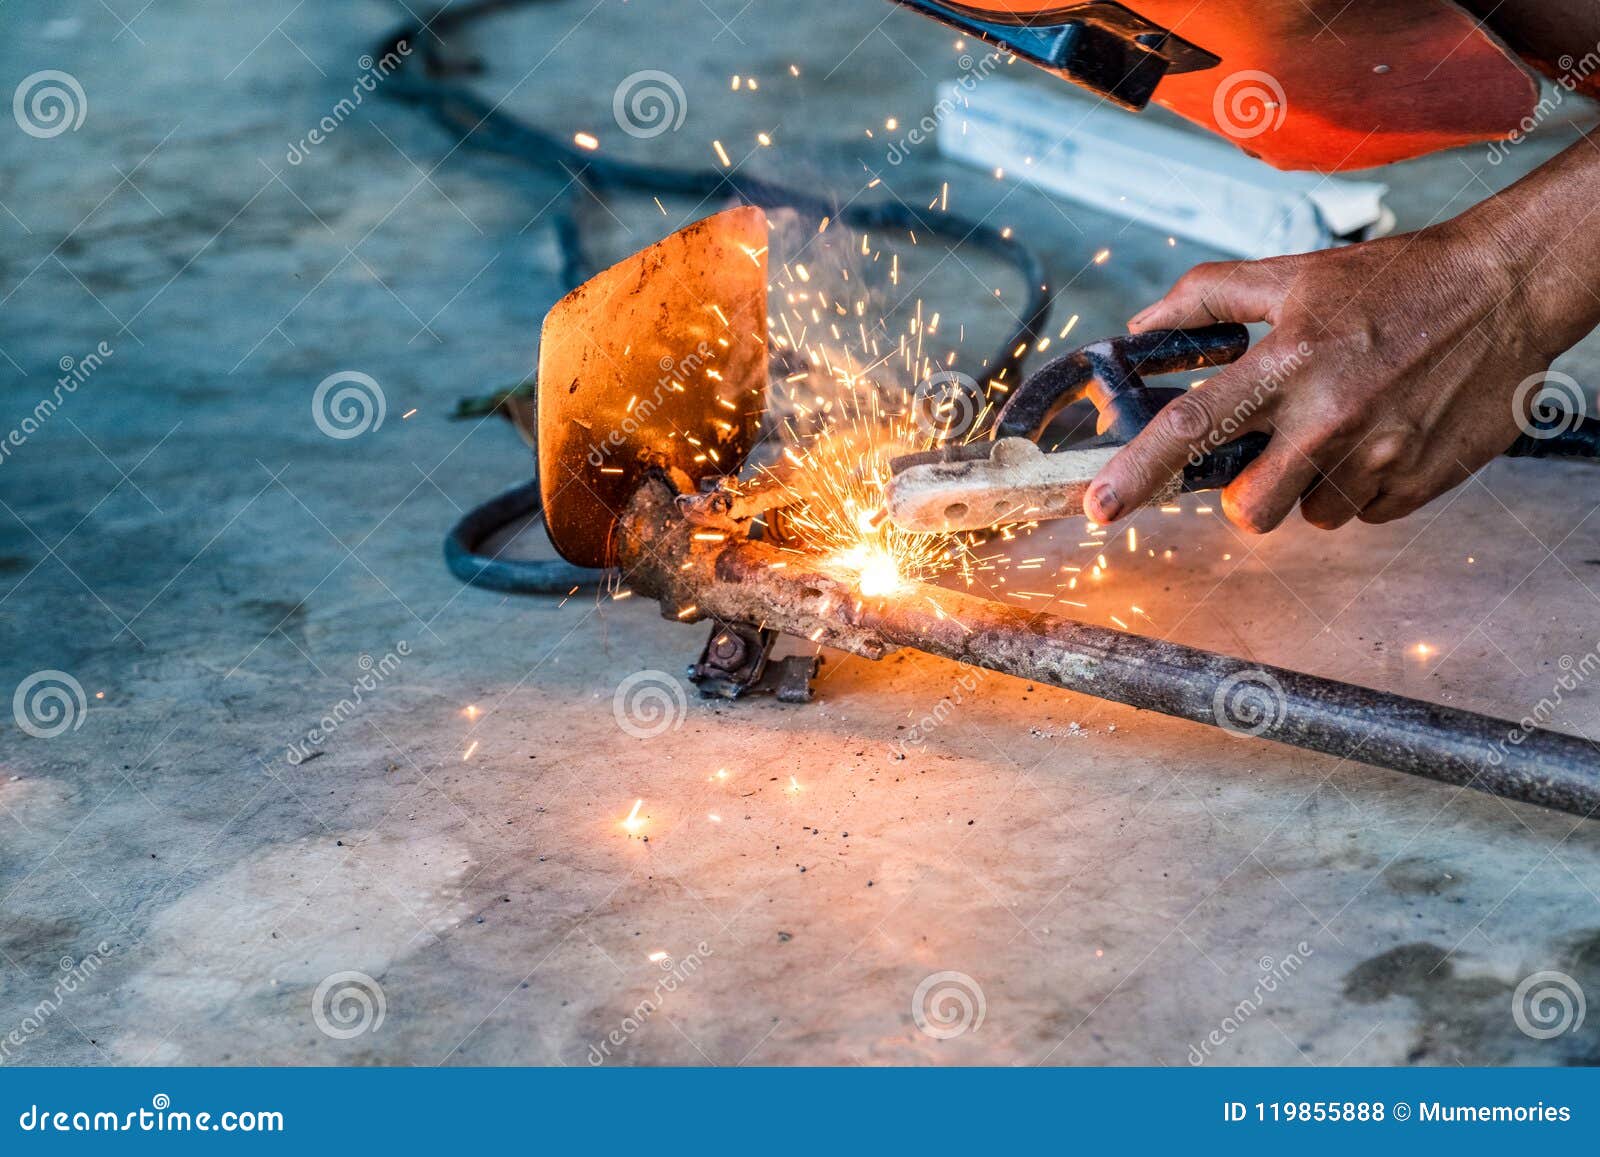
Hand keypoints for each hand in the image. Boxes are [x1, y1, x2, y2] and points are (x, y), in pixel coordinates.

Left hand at [1082, 215, 1568, 532]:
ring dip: (1312, 483)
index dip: (1139, 471)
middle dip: (1246, 497)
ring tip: (1346, 425)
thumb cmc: (1396, 281)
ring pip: (1307, 515)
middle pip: (1250, 508)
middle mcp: (1330, 415)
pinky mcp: (1418, 484)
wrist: (1506, 288)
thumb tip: (1141, 326)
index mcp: (1288, 361)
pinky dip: (1361, 485)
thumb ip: (1208, 298)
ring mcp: (1379, 456)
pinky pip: (1360, 513)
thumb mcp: (1294, 274)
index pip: (1194, 426)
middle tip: (1269, 456)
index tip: (1100, 506)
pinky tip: (1384, 434)